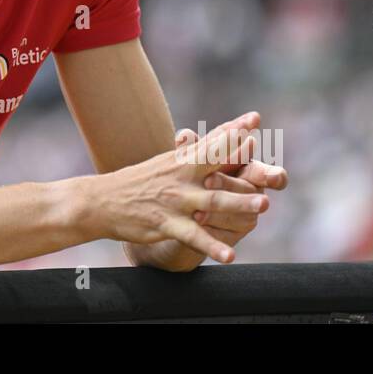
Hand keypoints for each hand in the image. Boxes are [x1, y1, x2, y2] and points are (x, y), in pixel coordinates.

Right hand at [103, 120, 267, 264]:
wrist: (102, 201)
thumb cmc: (138, 182)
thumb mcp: (165, 163)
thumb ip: (190, 154)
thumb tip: (212, 139)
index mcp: (182, 160)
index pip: (212, 141)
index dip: (235, 129)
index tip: (255, 117)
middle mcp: (182, 176)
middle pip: (217, 164)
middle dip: (244, 160)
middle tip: (271, 161)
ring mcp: (176, 200)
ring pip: (213, 200)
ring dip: (239, 202)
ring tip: (264, 205)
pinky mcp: (167, 223)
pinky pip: (194, 236)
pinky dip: (212, 246)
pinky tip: (229, 256)